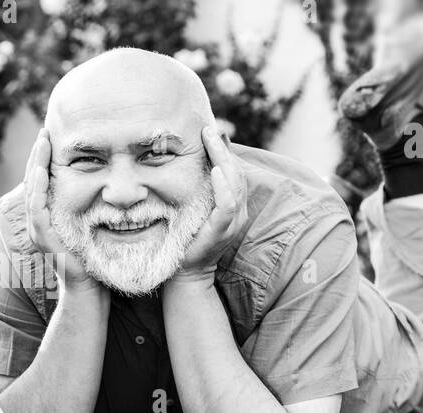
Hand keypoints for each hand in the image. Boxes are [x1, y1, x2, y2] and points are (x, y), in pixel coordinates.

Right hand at [23, 129, 95, 289]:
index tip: (53, 135)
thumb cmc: (95, 257)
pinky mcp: (42, 236)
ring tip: (41, 142)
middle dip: (39, 154)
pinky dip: (37, 188)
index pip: (44, 178)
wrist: (89, 288)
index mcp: (50, 213)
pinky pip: (36, 207)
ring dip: (36, 164)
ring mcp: (38, 228)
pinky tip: (40, 171)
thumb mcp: (93, 223)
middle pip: (34, 178)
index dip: (47, 157)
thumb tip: (108, 184)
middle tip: (45, 131)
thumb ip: (93, 205)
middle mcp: (40, 219)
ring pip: (32, 189)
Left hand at [174, 126, 251, 282]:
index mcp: (231, 206)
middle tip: (208, 128)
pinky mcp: (223, 230)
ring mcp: (232, 222)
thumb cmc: (186, 242)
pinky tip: (214, 170)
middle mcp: (237, 212)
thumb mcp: (193, 211)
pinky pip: (227, 204)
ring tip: (210, 140)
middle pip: (236, 172)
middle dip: (222, 149)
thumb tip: (185, 165)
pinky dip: (223, 186)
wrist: (186, 274)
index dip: (223, 151)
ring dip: (222, 159)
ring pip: (235, 183)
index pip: (232, 172)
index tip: (208, 132)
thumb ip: (196, 191)